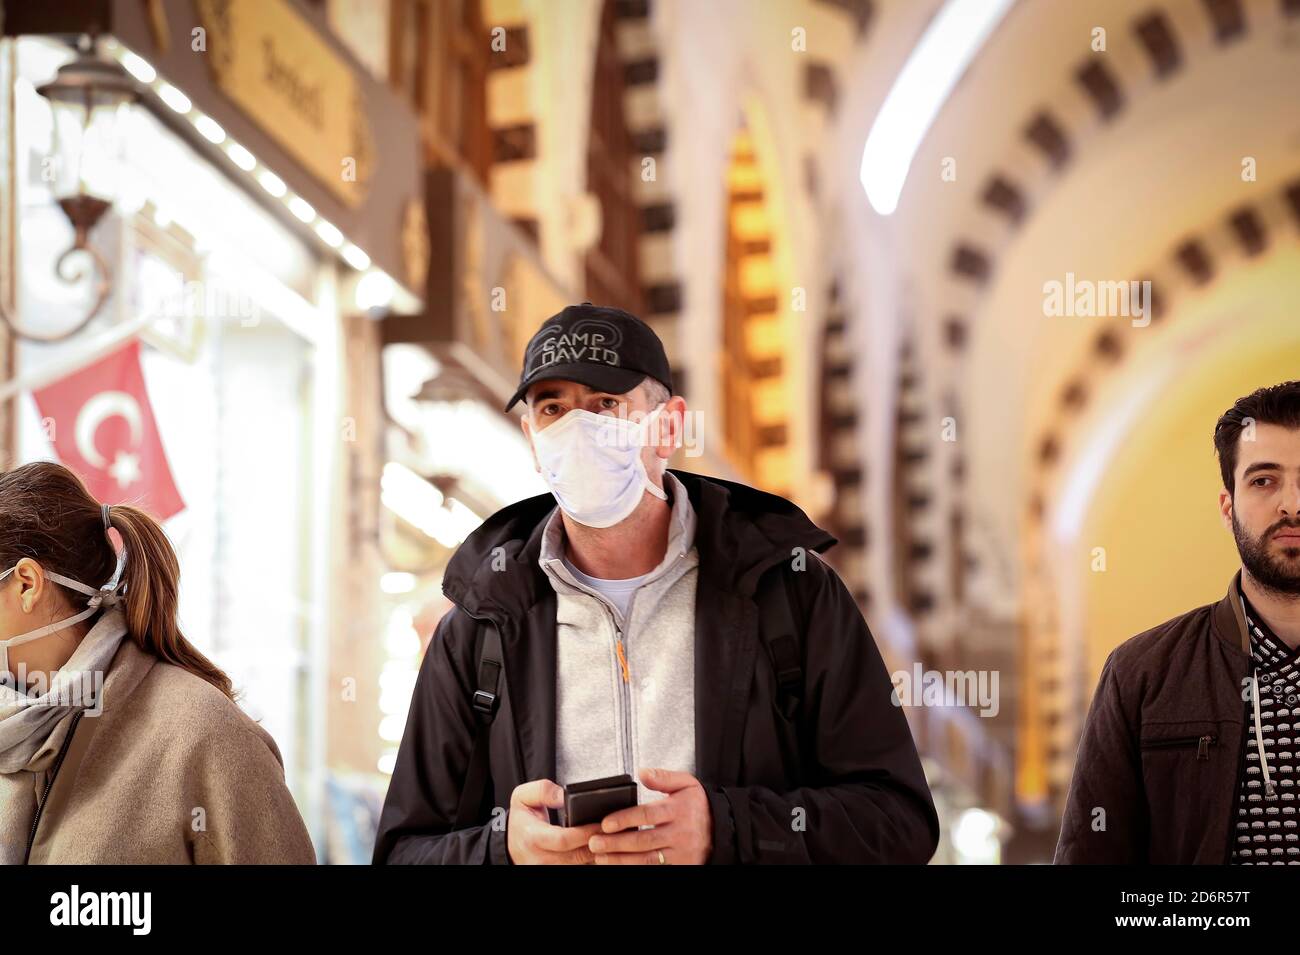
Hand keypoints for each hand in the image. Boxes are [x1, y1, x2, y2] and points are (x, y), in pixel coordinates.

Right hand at [506, 779, 601, 863]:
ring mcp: (549, 869)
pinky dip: (591, 859)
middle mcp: (540, 859)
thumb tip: (563, 795)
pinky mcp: (556, 872)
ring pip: (581, 864)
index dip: (585, 832)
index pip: (563, 839)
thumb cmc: (520, 820)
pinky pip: (579, 868)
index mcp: (532, 837)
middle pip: (577, 855)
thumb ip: (543, 791)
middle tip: (613, 830)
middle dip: (598, 842)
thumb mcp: (522, 796)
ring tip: (610, 838)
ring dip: (597, 852)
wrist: (512, 844)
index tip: (601, 823)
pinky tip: (599, 848)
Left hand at [587, 768, 712, 864]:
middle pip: (643, 840)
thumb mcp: (687, 784)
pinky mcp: (681, 866)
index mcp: (679, 810)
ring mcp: (681, 853)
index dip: (625, 819)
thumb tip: (642, 772)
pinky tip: (619, 866)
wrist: (722, 828)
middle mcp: (680, 833)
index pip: (647, 814)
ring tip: (601, 858)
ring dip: (621, 860)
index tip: (605, 823)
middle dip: (616, 843)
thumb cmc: (697, 806)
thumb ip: (664, 777)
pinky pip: (655, 870)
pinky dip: (635, 869)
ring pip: (647, 860)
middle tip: (595, 843)